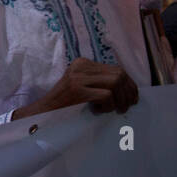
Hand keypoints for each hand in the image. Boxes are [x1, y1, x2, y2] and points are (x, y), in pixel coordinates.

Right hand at [12, 58, 138, 119]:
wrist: (43, 113)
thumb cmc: (65, 103)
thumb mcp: (83, 86)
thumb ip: (99, 82)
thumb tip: (129, 87)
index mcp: (83, 63)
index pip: (116, 69)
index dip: (130, 84)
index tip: (133, 98)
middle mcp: (81, 66)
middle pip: (119, 74)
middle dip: (129, 92)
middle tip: (127, 106)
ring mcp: (78, 77)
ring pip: (116, 82)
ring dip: (120, 100)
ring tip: (114, 110)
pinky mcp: (77, 89)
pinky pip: (107, 95)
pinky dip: (108, 106)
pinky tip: (98, 110)